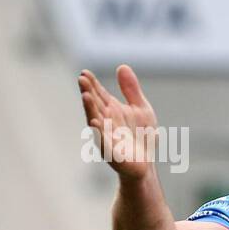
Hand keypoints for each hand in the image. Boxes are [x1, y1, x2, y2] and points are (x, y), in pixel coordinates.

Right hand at [78, 64, 157, 178]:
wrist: (146, 163)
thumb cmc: (141, 135)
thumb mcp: (141, 108)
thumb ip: (131, 90)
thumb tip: (122, 66)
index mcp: (111, 111)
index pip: (99, 95)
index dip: (93, 84)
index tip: (85, 73)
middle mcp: (105, 122)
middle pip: (95, 105)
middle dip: (89, 92)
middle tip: (82, 79)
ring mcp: (106, 137)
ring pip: (96, 121)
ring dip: (90, 109)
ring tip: (85, 96)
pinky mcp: (112, 153)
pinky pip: (104, 141)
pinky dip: (100, 132)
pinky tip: (96, 122)